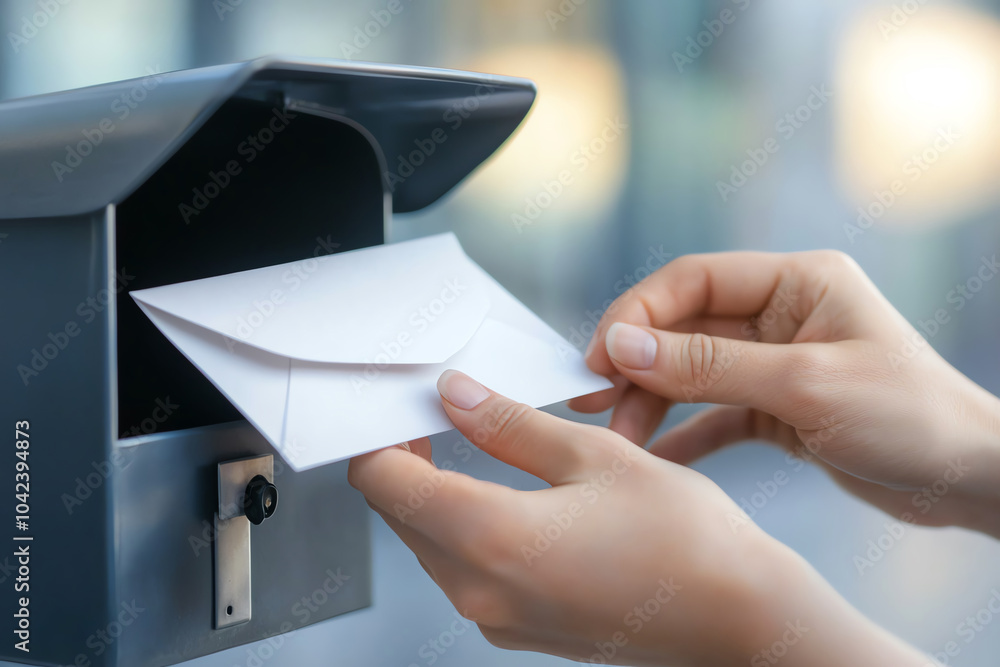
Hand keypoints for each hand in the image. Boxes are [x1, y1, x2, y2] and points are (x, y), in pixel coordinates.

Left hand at [349, 371, 928, 665]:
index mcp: (490, 540)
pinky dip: (466, 527)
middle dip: (407, 458)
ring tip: (475, 441)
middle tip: (440, 410)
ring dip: (436, 492)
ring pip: (430, 542)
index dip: (380, 436)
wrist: (739, 619)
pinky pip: (465, 571)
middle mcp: (479, 591)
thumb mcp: (594, 456)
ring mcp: (498, 618)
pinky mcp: (519, 628)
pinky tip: (506, 493)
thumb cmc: (684, 538)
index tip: (399, 405)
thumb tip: (455, 396)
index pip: (385, 483)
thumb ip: (510, 425)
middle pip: (401, 514)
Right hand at [571, 250, 999, 536]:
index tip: (600, 358)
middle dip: (637, 363)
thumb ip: (708, 364)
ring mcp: (777, 360)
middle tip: (593, 400)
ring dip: (652, 400)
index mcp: (798, 281)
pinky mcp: (777, 406)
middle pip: (685, 326)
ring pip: (691, 370)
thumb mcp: (804, 386)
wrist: (969, 479)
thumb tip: (623, 344)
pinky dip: (684, 433)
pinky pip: (714, 412)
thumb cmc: (910, 417)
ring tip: (620, 436)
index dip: (639, 314)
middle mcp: (783, 313)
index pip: (694, 280)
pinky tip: (655, 456)